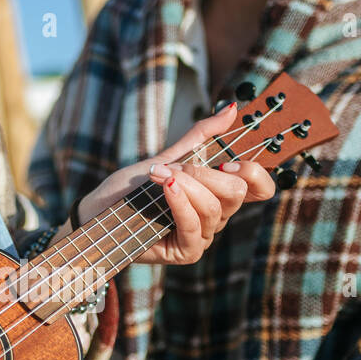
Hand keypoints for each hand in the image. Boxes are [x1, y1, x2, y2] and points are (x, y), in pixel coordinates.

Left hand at [75, 103, 276, 265]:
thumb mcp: (170, 155)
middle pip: (236, 193)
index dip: (255, 173)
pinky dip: (180, 201)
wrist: (100, 210)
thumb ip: (202, 136)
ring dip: (184, 184)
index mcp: (219, 194)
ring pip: (214, 206)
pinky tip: (166, 187)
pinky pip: (194, 225)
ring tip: (157, 175)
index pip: (260, 188)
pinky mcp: (187, 252)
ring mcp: (203, 237)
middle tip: (173, 167)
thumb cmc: (133, 187)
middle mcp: (216, 217)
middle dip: (204, 173)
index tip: (230, 161)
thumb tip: (233, 108)